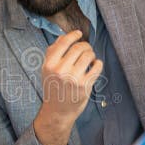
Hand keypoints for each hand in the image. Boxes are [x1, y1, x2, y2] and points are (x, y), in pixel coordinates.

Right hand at [33, 30, 102, 144]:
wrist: (58, 111)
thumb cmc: (53, 87)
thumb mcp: (47, 69)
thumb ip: (52, 52)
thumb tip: (63, 36)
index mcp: (49, 64)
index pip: (63, 43)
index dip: (73, 35)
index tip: (79, 33)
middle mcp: (61, 70)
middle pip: (79, 47)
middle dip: (85, 46)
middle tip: (86, 49)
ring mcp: (74, 78)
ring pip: (89, 55)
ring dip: (92, 54)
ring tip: (90, 58)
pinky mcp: (85, 85)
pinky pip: (97, 67)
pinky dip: (98, 63)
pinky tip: (95, 65)